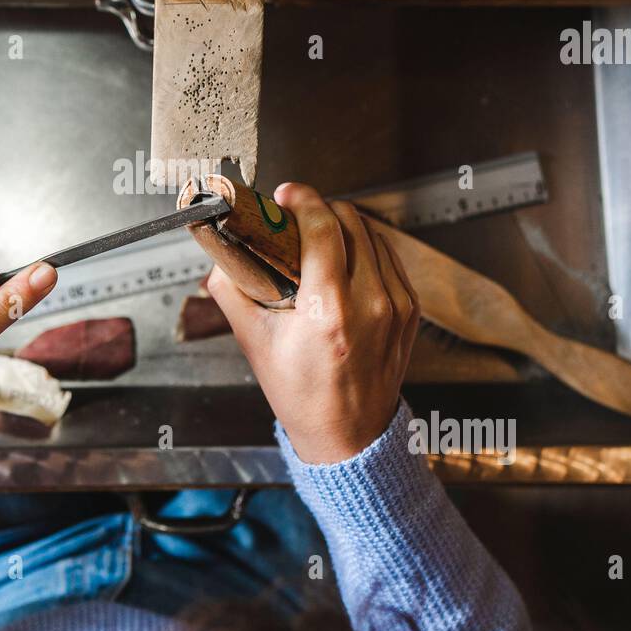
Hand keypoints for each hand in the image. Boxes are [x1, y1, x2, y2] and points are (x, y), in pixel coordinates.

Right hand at [206, 184, 419, 463]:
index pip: (323, 227)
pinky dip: (363, 249)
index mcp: (329, 311)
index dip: (302, 199)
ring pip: (372, 234)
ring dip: (342, 227)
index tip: (285, 195)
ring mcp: (396, 305)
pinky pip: (387, 257)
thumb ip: (231, 289)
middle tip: (293, 219)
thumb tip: (220, 253)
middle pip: (349, 220)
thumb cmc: (301, 394)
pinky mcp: (410, 308)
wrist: (349, 435)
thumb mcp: (254, 341)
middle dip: (318, 210)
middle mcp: (370, 303)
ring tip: (316, 242)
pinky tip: (342, 263)